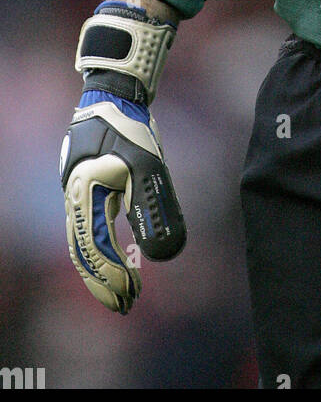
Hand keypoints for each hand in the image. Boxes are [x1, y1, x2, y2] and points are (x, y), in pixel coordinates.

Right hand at [60, 90, 185, 312]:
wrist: (113, 96)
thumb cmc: (129, 128)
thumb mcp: (146, 165)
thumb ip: (153, 208)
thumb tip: (163, 255)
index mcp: (84, 196)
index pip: (96, 248)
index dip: (113, 273)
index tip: (132, 292)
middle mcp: (75, 199)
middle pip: (83, 252)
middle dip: (103, 281)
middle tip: (125, 304)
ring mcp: (79, 194)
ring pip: (83, 242)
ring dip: (101, 268)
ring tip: (122, 288)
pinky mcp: (89, 188)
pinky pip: (89, 226)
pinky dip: (101, 248)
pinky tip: (120, 257)